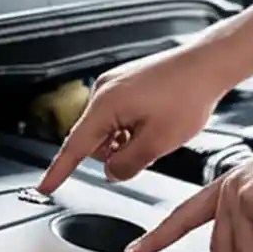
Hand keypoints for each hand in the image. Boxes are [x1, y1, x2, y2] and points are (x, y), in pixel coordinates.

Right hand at [37, 46, 234, 192]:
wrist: (207, 64)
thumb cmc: (187, 94)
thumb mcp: (157, 142)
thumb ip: (128, 164)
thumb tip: (112, 172)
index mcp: (105, 105)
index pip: (74, 147)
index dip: (58, 171)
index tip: (45, 187)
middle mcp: (103, 91)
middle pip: (94, 139)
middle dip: (114, 153)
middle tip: (147, 150)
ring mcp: (114, 84)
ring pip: (108, 129)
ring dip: (125, 140)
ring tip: (155, 132)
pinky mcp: (126, 82)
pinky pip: (118, 115)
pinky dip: (131, 127)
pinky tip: (154, 123)